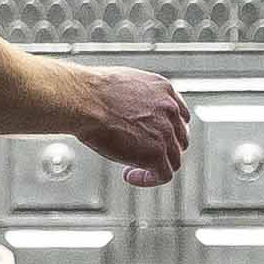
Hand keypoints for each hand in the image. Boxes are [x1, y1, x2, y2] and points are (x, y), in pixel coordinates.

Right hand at [82, 71, 191, 187]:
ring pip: (174, 159)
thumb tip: (128, 113)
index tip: (156, 138)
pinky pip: (164, 175)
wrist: (83, 99)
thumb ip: (136, 98)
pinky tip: (130, 176)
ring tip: (132, 169)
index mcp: (163, 89)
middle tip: (143, 155)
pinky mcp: (156, 152)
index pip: (180, 116)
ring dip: (155, 167)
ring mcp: (165, 132)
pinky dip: (149, 179)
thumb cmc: (90, 92)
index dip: (169, 131)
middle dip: (164, 149)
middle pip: (179, 139)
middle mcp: (169, 109)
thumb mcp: (123, 84)